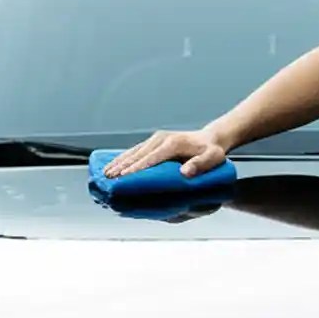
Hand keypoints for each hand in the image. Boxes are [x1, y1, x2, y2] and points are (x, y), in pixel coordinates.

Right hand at [102, 129, 227, 178]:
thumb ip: (201, 165)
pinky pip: (136, 150)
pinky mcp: (154, 142)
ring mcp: (156, 139)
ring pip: (133, 151)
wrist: (210, 139)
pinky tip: (114, 166)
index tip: (124, 177)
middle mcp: (161, 139)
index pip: (151, 158)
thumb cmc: (212, 151)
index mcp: (173, 144)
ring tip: (105, 173)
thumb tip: (185, 172)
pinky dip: (123, 158)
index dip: (137, 168)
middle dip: (122, 166)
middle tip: (108, 177)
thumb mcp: (213, 158)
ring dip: (119, 162)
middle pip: (138, 154)